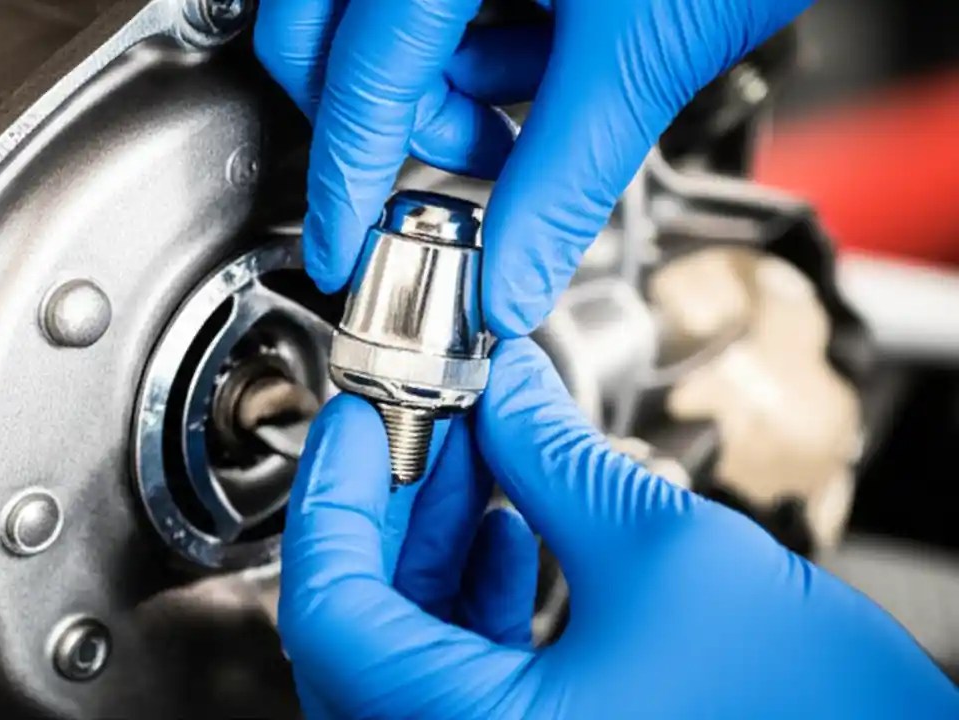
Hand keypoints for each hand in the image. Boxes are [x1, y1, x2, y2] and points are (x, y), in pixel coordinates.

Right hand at [256, 0, 812, 335]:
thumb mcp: (645, 54)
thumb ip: (561, 180)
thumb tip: (510, 276)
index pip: (358, 83)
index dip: (345, 182)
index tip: (336, 244)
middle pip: (318, 35)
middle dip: (377, 119)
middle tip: (448, 166)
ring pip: (373, 10)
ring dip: (436, 77)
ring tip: (521, 110)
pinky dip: (470, 28)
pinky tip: (539, 51)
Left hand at [279, 338, 958, 717]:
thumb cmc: (813, 716)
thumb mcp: (664, 551)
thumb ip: (553, 457)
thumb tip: (500, 385)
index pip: (329, 614)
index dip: (330, 500)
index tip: (352, 422)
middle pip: (360, 632)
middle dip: (383, 512)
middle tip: (411, 425)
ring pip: (408, 655)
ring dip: (427, 548)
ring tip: (467, 458)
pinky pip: (461, 683)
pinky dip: (467, 603)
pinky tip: (507, 530)